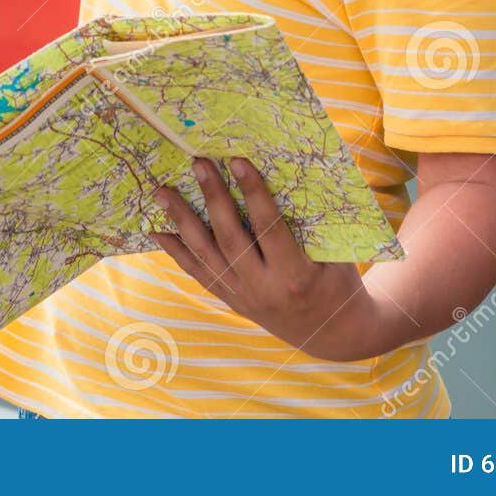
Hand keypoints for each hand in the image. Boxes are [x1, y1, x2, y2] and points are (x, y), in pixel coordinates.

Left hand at [150, 156, 392, 361]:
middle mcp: (263, 289)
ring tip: (162, 192)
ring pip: (205, 255)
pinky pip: (197, 273)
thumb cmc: (339, 281)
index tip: (238, 161)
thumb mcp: (337, 253)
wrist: (333, 333)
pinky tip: (157, 230)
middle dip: (212, 197)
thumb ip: (311, 221)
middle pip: (230, 237)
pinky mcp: (230, 300)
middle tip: (198, 163)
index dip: (253, 193)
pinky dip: (175, 250)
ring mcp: (242, 296)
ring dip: (182, 221)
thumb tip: (289, 168)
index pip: (269, 228)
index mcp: (296, 275)